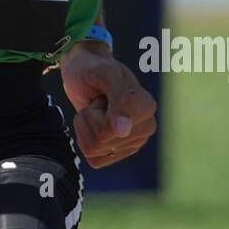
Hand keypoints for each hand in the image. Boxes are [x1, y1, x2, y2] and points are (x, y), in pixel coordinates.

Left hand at [59, 40, 156, 168]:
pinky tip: (93, 123)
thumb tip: (123, 131)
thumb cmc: (94, 70)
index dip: (96, 111)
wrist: (82, 73)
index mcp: (146, 107)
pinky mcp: (117, 153)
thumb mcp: (105, 73)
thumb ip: (120, 98)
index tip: (104, 94)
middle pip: (100, 140)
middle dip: (89, 118)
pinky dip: (84, 139)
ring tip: (95, 109)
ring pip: (94, 148)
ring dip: (85, 125)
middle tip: (98, 102)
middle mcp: (144, 129)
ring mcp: (132, 143)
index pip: (111, 128)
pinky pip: (92, 158)